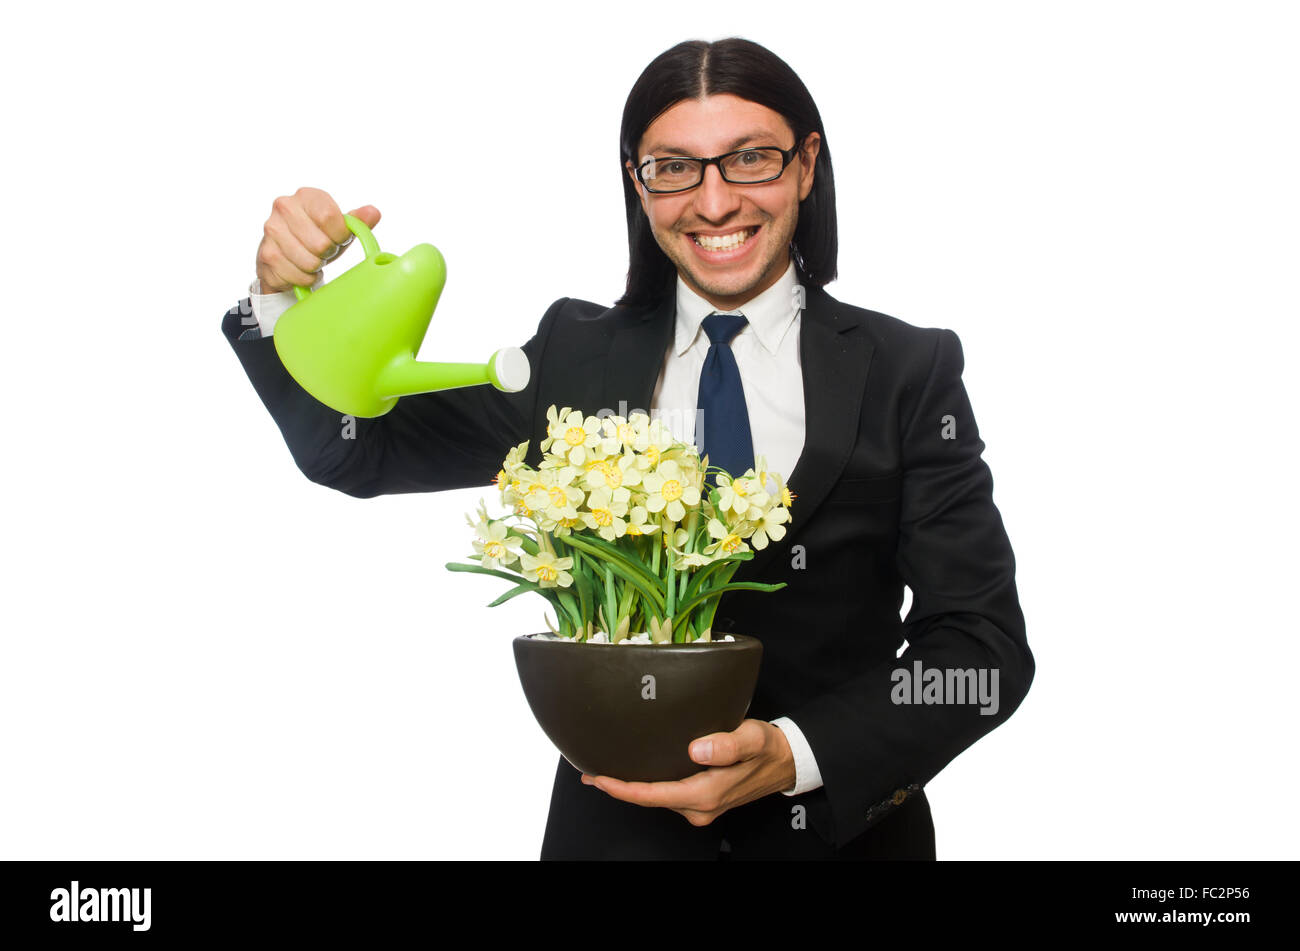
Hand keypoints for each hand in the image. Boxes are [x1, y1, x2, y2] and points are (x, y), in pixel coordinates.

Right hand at [255, 186, 380, 293]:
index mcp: (306, 195)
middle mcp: (285, 206)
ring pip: (309, 262)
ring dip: (316, 266)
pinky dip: (305, 277)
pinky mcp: (267, 253)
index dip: (339, 235)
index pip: (329, 217)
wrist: (285, 255)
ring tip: (312, 259)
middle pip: (320, 243)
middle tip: (323, 251)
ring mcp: (272, 229)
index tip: (338, 239)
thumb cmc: (317, 237)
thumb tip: (374, 213)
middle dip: (327, 253)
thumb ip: (358, 221)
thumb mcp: (339, 228)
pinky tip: (301, 268)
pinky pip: (298, 275)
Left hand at [581, 719, 795, 826]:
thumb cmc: (768, 749)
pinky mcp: (702, 800)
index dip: (622, 788)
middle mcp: (700, 806)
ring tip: (605, 770)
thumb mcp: (752, 739)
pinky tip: (637, 772)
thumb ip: (727, 743)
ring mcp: (701, 806)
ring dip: (631, 787)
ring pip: (657, 798)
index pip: (653, 795)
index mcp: (707, 793)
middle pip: (649, 799)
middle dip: (618, 788)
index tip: (598, 777)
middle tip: (589, 771)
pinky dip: (647, 786)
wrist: (786, 763)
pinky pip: (667, 795)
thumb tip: (697, 750)